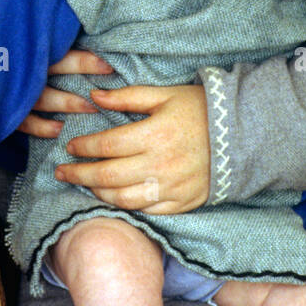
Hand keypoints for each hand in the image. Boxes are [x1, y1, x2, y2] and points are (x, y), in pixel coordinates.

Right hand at [16, 50, 114, 137]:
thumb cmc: (7, 63)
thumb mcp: (26, 50)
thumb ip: (50, 48)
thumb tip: (90, 44)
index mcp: (29, 50)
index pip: (60, 51)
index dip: (85, 58)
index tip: (109, 65)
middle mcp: (22, 69)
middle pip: (55, 68)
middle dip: (82, 73)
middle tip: (106, 83)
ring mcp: (13, 92)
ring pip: (43, 97)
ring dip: (67, 103)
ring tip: (91, 109)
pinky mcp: (5, 113)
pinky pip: (25, 122)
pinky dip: (42, 127)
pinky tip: (59, 130)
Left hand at [54, 84, 209, 213]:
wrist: (243, 135)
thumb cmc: (201, 110)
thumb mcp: (165, 95)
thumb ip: (128, 96)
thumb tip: (94, 95)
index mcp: (154, 134)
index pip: (107, 146)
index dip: (84, 147)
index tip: (70, 147)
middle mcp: (160, 164)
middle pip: (108, 176)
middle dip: (80, 175)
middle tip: (62, 173)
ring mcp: (172, 187)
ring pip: (123, 198)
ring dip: (98, 193)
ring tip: (85, 186)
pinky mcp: (182, 203)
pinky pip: (146, 210)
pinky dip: (125, 206)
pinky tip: (114, 198)